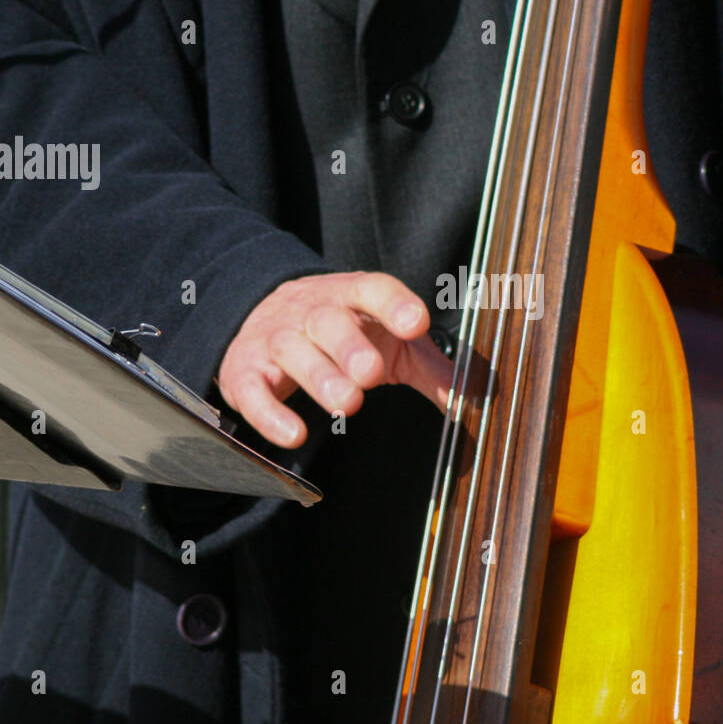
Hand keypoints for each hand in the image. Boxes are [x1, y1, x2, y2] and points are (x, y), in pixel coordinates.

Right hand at [217, 271, 453, 447]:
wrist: (259, 317)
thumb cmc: (342, 334)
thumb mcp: (390, 344)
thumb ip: (431, 368)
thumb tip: (477, 396)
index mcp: (352, 298)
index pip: (372, 289)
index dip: (393, 303)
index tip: (416, 322)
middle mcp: (311, 313)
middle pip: (328, 321)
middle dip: (350, 346)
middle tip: (372, 375)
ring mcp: (275, 340)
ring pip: (292, 352)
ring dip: (319, 377)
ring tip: (348, 404)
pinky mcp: (245, 373)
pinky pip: (254, 391)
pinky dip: (270, 414)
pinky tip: (294, 434)